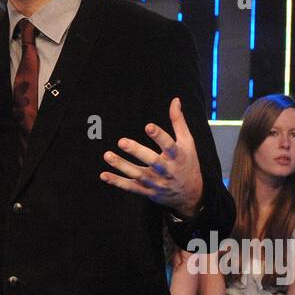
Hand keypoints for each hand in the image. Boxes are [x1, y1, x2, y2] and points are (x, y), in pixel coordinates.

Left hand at [99, 98, 202, 216]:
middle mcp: (167, 170)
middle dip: (137, 152)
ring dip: (122, 166)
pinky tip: (104, 175)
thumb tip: (175, 100)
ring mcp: (156, 182)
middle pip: (152, 161)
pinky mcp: (147, 191)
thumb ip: (178, 121)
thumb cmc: (187, 163)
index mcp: (177, 156)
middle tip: (121, 141)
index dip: (159, 136)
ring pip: (138, 175)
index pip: (169, 146)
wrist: (190, 195)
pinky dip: (118, 182)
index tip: (148, 126)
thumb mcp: (187, 143)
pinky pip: (131, 187)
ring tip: (107, 155)